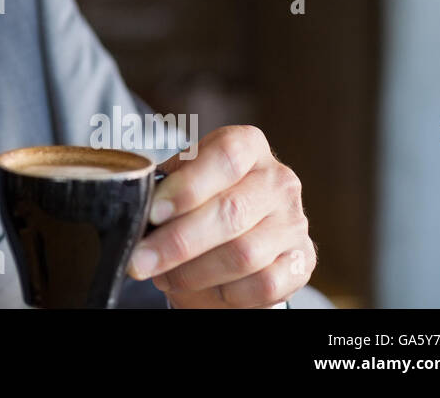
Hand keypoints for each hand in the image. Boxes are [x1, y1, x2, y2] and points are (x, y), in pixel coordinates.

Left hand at [126, 124, 316, 307]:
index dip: (187, 186)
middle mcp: (278, 180)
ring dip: (194, 272)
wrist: (232, 235)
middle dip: (176, 242)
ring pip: (244, 253)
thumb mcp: (180, 179)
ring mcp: (294, 222)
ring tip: (163, 275)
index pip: (224, 157)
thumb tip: (137, 200)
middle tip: (139, 260)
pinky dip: (227, 292)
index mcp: (248, 145)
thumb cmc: (199, 200)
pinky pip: (264, 285)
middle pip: (230, 211)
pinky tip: (204, 287)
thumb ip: (164, 183)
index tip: (152, 213)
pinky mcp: (302, 261)